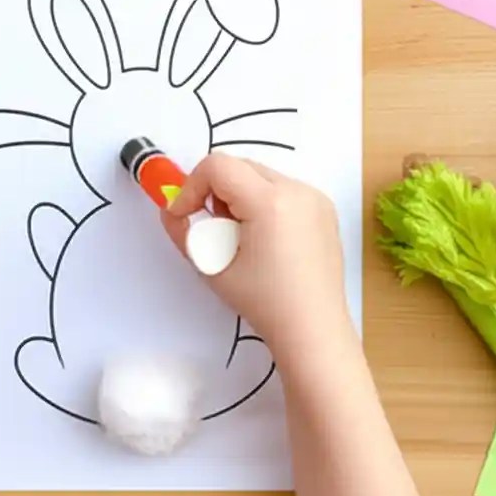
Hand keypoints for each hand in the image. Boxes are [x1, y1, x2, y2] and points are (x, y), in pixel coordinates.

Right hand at [161, 154, 351, 360]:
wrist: (312, 328)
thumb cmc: (263, 302)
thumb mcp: (212, 267)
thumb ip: (183, 232)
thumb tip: (171, 211)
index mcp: (270, 202)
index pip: (217, 166)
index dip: (191, 186)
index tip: (185, 215)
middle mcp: (297, 190)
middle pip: (240, 166)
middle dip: (216, 190)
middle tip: (212, 227)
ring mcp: (315, 197)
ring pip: (261, 176)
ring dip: (240, 195)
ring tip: (239, 236)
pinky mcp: (324, 208)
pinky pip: (284, 189)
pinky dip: (264, 202)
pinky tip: (265, 239)